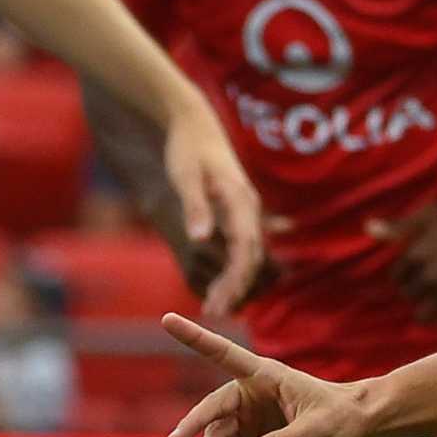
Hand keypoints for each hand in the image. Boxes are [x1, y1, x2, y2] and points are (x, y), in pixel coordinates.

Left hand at [161, 104, 266, 315]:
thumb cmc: (186, 147)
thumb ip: (195, 207)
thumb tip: (200, 240)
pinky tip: (215, 284)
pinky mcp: (233, 214)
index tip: (218, 305)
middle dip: (235, 289)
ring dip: (236, 283)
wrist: (192, 122)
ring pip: (249, 257)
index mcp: (240, 201)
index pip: (245, 250)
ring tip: (215, 307)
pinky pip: (240, 249)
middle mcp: (247, 209)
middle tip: (213, 314)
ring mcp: (243, 212)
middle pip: (251, 258)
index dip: (234, 281)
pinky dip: (231, 270)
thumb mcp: (185, 176)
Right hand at [163, 317, 375, 436]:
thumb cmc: (338, 416)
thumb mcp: (315, 430)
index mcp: (264, 375)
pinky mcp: (250, 433)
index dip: (194, 337)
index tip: (166, 318)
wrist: (352, 424)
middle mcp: (249, 391)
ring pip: (215, 435)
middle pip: (212, 407)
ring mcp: (247, 413)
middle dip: (193, 426)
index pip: (223, 353)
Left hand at [366, 194, 436, 320]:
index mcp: (417, 257)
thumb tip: (367, 227)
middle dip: (419, 290)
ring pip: (426, 315)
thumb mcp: (431, 216)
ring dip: (431, 308)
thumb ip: (399, 227)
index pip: (398, 279)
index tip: (423, 268)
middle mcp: (431, 278)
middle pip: (411, 297)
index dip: (409, 274)